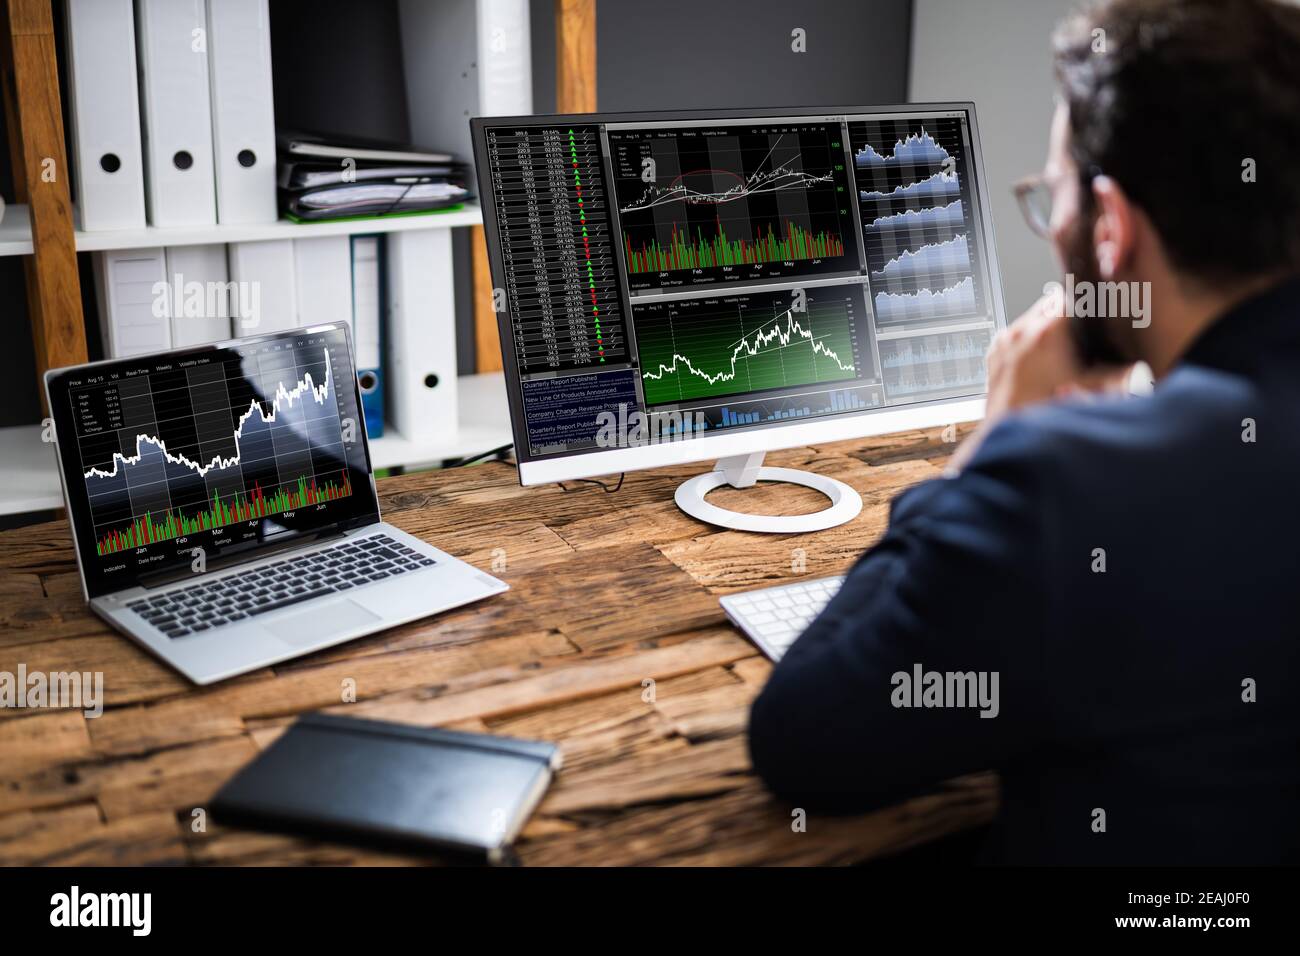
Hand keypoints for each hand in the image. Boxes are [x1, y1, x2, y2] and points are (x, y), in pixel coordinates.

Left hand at [945, 294, 1132, 473]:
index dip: (1087, 301)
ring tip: (1063, 352)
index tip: (1096, 309)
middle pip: (1050, 303)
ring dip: (1047, 328)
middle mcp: (1021, 331)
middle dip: (1068, 315)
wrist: (1009, 436)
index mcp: (1047, 332)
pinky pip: (1016, 336)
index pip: (1072, 294)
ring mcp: (1004, 343)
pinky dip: (1029, 343)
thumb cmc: (1045, 414)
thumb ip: (1120, 375)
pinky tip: (1042, 364)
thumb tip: (1139, 367)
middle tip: (1082, 333)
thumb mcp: (1093, 392)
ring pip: (1032, 318)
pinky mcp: (994, 356)